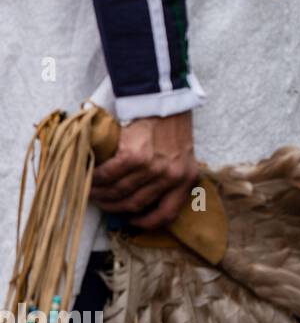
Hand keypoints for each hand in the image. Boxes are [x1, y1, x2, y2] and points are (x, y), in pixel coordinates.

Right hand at [90, 112, 198, 229]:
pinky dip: (95, 178)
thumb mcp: (182, 155)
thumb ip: (171, 174)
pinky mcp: (135, 156)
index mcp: (186, 179)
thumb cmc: (171, 126)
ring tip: (91, 190)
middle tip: (102, 202)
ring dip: (100, 194)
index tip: (133, 221)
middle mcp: (172, 177)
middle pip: (136, 203)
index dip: (147, 223)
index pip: (167, 214)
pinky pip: (109, 175)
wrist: (164, 100)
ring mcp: (153, 168)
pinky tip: (89, 176)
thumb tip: (145, 197)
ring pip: (119, 191)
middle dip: (115, 206)